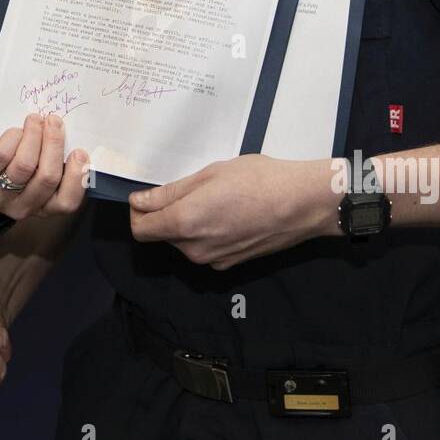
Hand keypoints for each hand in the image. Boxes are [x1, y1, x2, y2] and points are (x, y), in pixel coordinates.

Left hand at [0, 113, 89, 220]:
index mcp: (43, 207)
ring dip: (34, 135)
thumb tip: (70, 134)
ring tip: (35, 119)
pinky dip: (13, 137)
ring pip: (24, 165)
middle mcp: (22, 207)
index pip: (66, 202)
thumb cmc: (11, 171)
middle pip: (47, 178)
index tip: (79, 151)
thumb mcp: (34, 175)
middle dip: (54, 144)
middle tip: (54, 121)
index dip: (77, 177)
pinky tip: (17, 129)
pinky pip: (1, 155)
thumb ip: (53, 162)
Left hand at [128, 153, 335, 270]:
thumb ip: (170, 193)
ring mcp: (212, 261)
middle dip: (167, 214)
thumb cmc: (257, 180)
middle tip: (193, 189)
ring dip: (188, 224)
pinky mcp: (229, 264)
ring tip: (216, 199)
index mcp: (183, 224)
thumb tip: (140, 201)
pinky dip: (207, 234)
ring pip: (184, 242)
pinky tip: (229, 215)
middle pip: (162, 234)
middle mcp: (194, 249)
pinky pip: (205, 249)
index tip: (149, 195)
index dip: (138, 211)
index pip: (140, 229)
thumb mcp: (208, 175)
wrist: (301, 204)